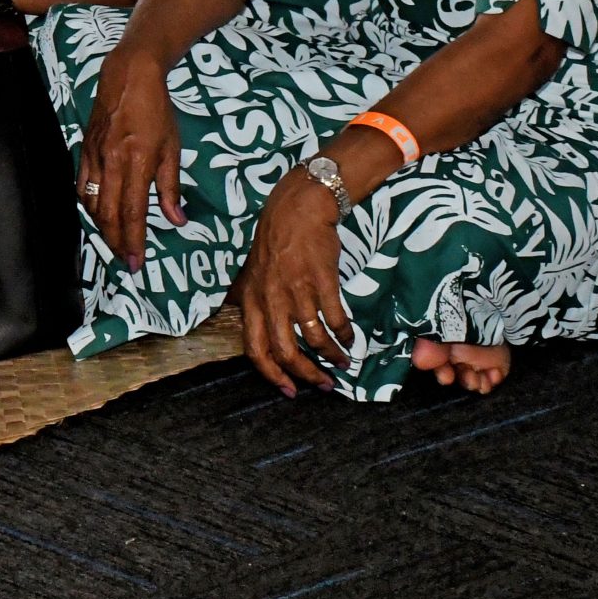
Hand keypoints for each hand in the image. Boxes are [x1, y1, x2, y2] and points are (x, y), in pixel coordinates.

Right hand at [78, 48, 185, 267]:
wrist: (128, 77)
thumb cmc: (157, 111)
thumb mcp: (173, 148)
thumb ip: (171, 186)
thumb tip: (177, 220)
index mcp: (137, 162)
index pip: (132, 212)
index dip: (133, 241)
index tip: (136, 263)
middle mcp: (112, 162)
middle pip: (107, 214)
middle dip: (116, 241)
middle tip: (125, 260)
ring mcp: (94, 156)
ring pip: (91, 203)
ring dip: (101, 227)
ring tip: (114, 241)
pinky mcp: (84, 150)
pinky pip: (81, 185)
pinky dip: (87, 205)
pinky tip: (96, 213)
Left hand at [230, 168, 352, 395]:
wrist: (298, 208)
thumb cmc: (274, 240)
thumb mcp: (251, 271)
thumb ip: (250, 299)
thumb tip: (247, 324)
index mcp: (251, 299)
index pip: (255, 348)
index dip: (272, 375)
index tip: (289, 390)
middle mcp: (270, 298)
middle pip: (285, 350)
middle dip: (306, 374)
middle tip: (323, 384)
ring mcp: (296, 290)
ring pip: (313, 338)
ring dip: (331, 355)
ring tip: (342, 360)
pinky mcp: (321, 281)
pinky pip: (335, 319)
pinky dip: (344, 334)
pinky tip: (350, 337)